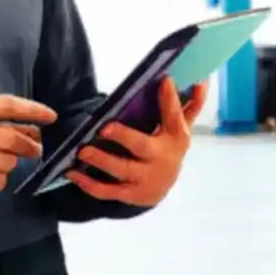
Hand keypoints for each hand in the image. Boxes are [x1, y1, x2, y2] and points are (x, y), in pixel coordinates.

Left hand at [66, 77, 206, 206]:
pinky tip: (72, 173)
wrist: (163, 187)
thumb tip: (203, 80)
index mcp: (175, 137)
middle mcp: (162, 158)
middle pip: (143, 147)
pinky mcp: (131, 194)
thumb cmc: (168, 148)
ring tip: (83, 150)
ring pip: (122, 170)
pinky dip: (89, 184)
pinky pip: (107, 191)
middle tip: (104, 127)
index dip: (170, 99)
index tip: (164, 80)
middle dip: (125, 137)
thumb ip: (190, 104)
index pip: (174, 116)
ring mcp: (146, 178)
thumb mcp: (180, 127)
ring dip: (102, 160)